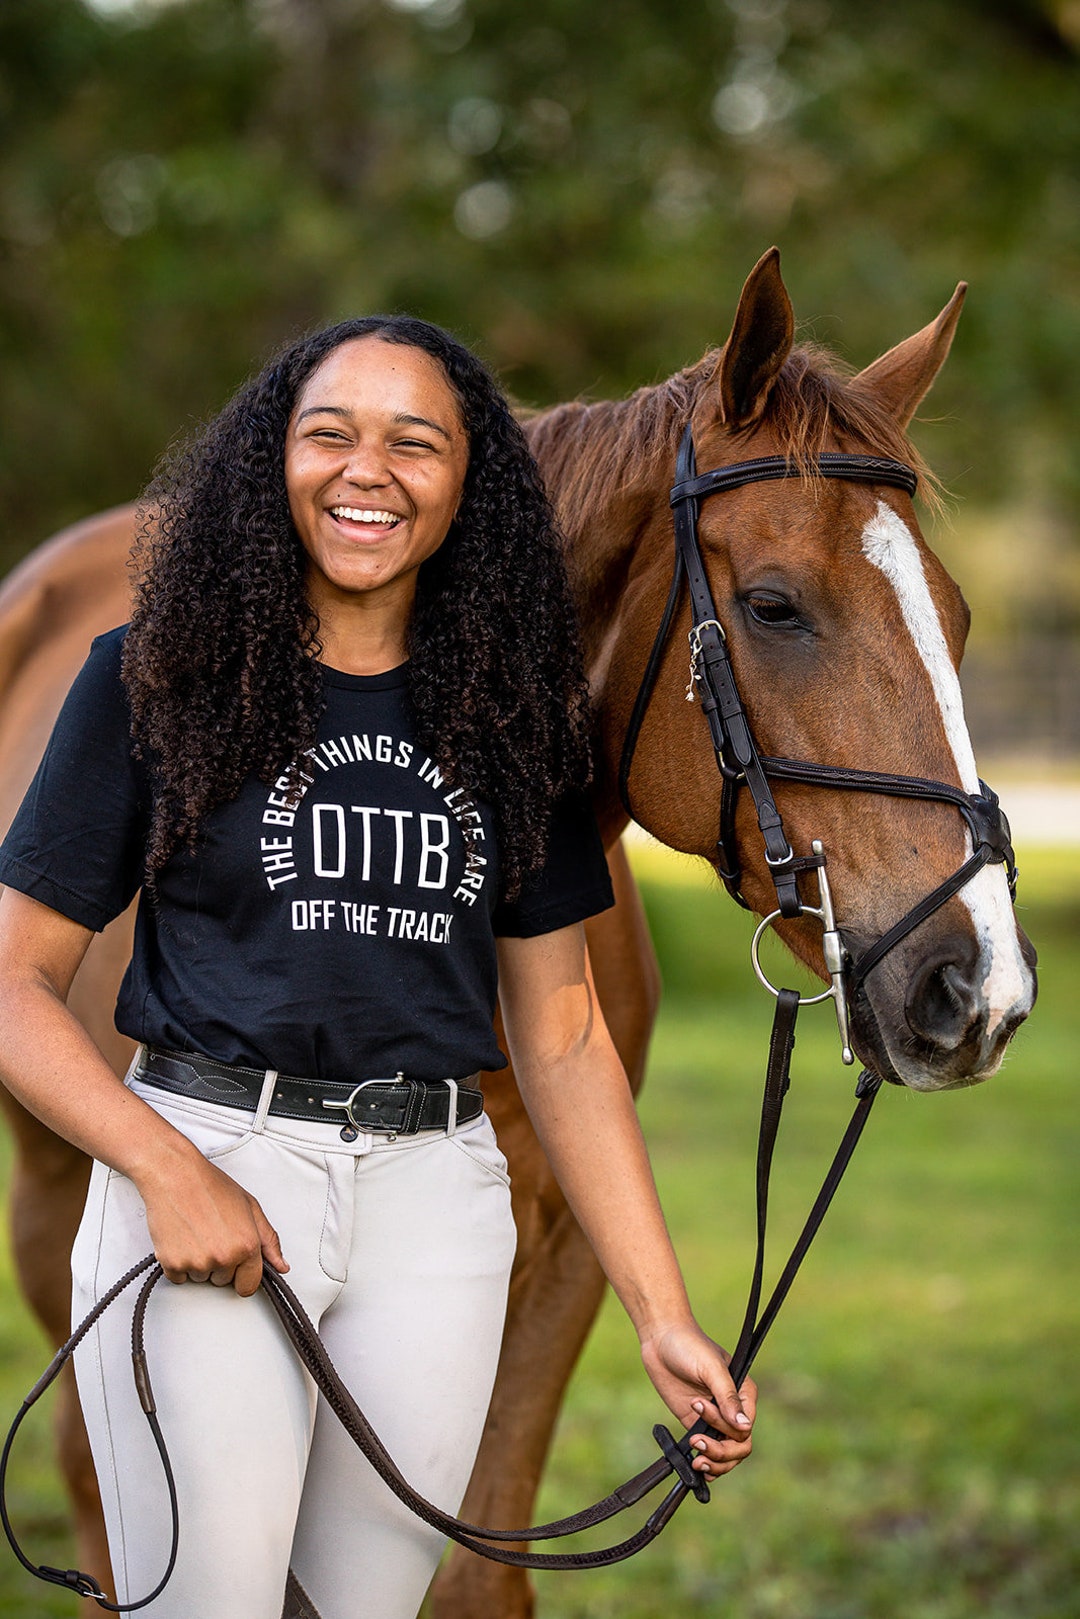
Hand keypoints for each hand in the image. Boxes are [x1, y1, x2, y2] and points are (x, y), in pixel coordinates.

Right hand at [136, 1149, 288, 1297]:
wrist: (175, 1176)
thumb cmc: (210, 1186)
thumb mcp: (250, 1207)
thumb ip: (268, 1241)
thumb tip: (280, 1265)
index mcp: (246, 1245)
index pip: (249, 1285)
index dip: (243, 1275)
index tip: (237, 1266)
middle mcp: (223, 1258)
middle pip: (223, 1281)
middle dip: (220, 1263)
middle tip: (213, 1235)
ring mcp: (197, 1263)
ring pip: (201, 1278)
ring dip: (199, 1263)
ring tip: (197, 1233)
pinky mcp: (172, 1264)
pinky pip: (179, 1278)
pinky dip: (179, 1264)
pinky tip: (183, 1239)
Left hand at [640, 1320, 756, 1477]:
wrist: (661, 1340)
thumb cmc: (690, 1345)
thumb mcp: (710, 1368)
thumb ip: (727, 1397)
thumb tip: (744, 1426)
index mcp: (744, 1393)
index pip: (746, 1427)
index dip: (727, 1429)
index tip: (700, 1409)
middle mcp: (732, 1409)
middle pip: (739, 1446)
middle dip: (721, 1452)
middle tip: (697, 1443)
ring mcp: (715, 1418)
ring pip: (727, 1454)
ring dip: (714, 1462)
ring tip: (696, 1460)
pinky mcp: (696, 1423)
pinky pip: (708, 1450)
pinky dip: (707, 1463)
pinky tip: (697, 1467)